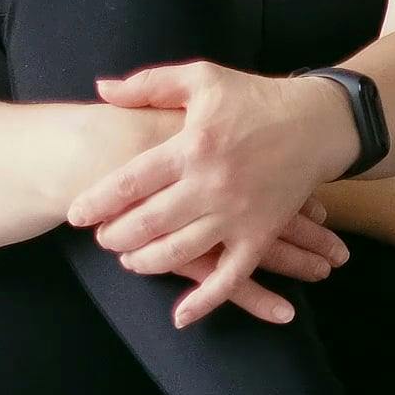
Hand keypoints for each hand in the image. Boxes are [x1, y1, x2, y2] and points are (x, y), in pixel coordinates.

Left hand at [69, 61, 361, 325]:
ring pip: (179, 253)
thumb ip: (150, 85)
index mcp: (192, 146)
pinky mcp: (260, 234)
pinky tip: (180, 315)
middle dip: (114, 236)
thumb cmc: (256, 98)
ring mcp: (237, 214)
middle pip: (147, 224)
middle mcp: (211, 185)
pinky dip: (204, 301)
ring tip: (130, 260)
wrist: (318, 123)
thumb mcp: (203, 79)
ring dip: (145, 263)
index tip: (75, 214)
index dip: (96, 202)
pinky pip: (230, 277)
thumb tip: (102, 89)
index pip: (130, 181)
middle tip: (102, 237)